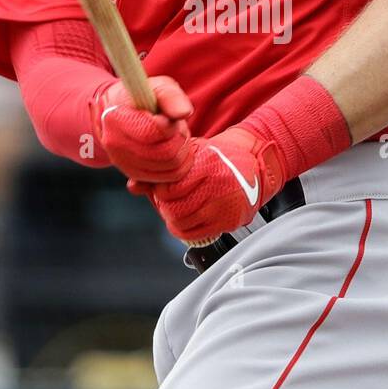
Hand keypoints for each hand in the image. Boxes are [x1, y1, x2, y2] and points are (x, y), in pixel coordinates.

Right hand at [90, 76, 193, 182]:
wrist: (120, 112)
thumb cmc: (141, 97)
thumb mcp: (156, 86)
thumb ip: (170, 96)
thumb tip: (184, 113)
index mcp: (116, 119)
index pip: (152, 133)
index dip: (170, 126)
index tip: (168, 118)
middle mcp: (115, 145)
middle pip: (165, 154)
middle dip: (179, 139)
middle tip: (176, 127)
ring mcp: (123, 164)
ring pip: (171, 169)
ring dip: (181, 151)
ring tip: (174, 137)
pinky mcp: (135, 175)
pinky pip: (168, 179)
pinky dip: (178, 165)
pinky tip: (172, 150)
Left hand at [129, 126, 284, 243]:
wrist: (256, 163)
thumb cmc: (218, 156)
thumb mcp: (191, 154)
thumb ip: (162, 171)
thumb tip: (132, 187)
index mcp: (206, 166)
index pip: (169, 190)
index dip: (160, 192)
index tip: (163, 188)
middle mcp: (217, 187)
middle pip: (174, 210)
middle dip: (165, 207)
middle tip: (167, 201)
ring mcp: (224, 206)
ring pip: (183, 224)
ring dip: (174, 218)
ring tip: (178, 208)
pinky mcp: (230, 220)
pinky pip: (196, 234)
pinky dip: (185, 229)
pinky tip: (187, 219)